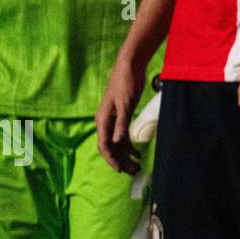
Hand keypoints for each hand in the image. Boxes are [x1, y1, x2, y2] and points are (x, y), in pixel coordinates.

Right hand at [97, 58, 146, 174]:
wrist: (130, 67)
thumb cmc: (126, 83)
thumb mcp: (125, 104)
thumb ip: (121, 123)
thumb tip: (117, 142)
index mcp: (103, 120)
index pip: (104, 145)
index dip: (112, 159)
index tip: (121, 170)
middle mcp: (106, 122)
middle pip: (111, 147)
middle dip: (121, 160)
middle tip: (133, 171)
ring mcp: (114, 119)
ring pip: (117, 143)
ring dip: (126, 155)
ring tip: (137, 166)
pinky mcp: (122, 115)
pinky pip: (123, 135)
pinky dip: (129, 145)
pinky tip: (137, 153)